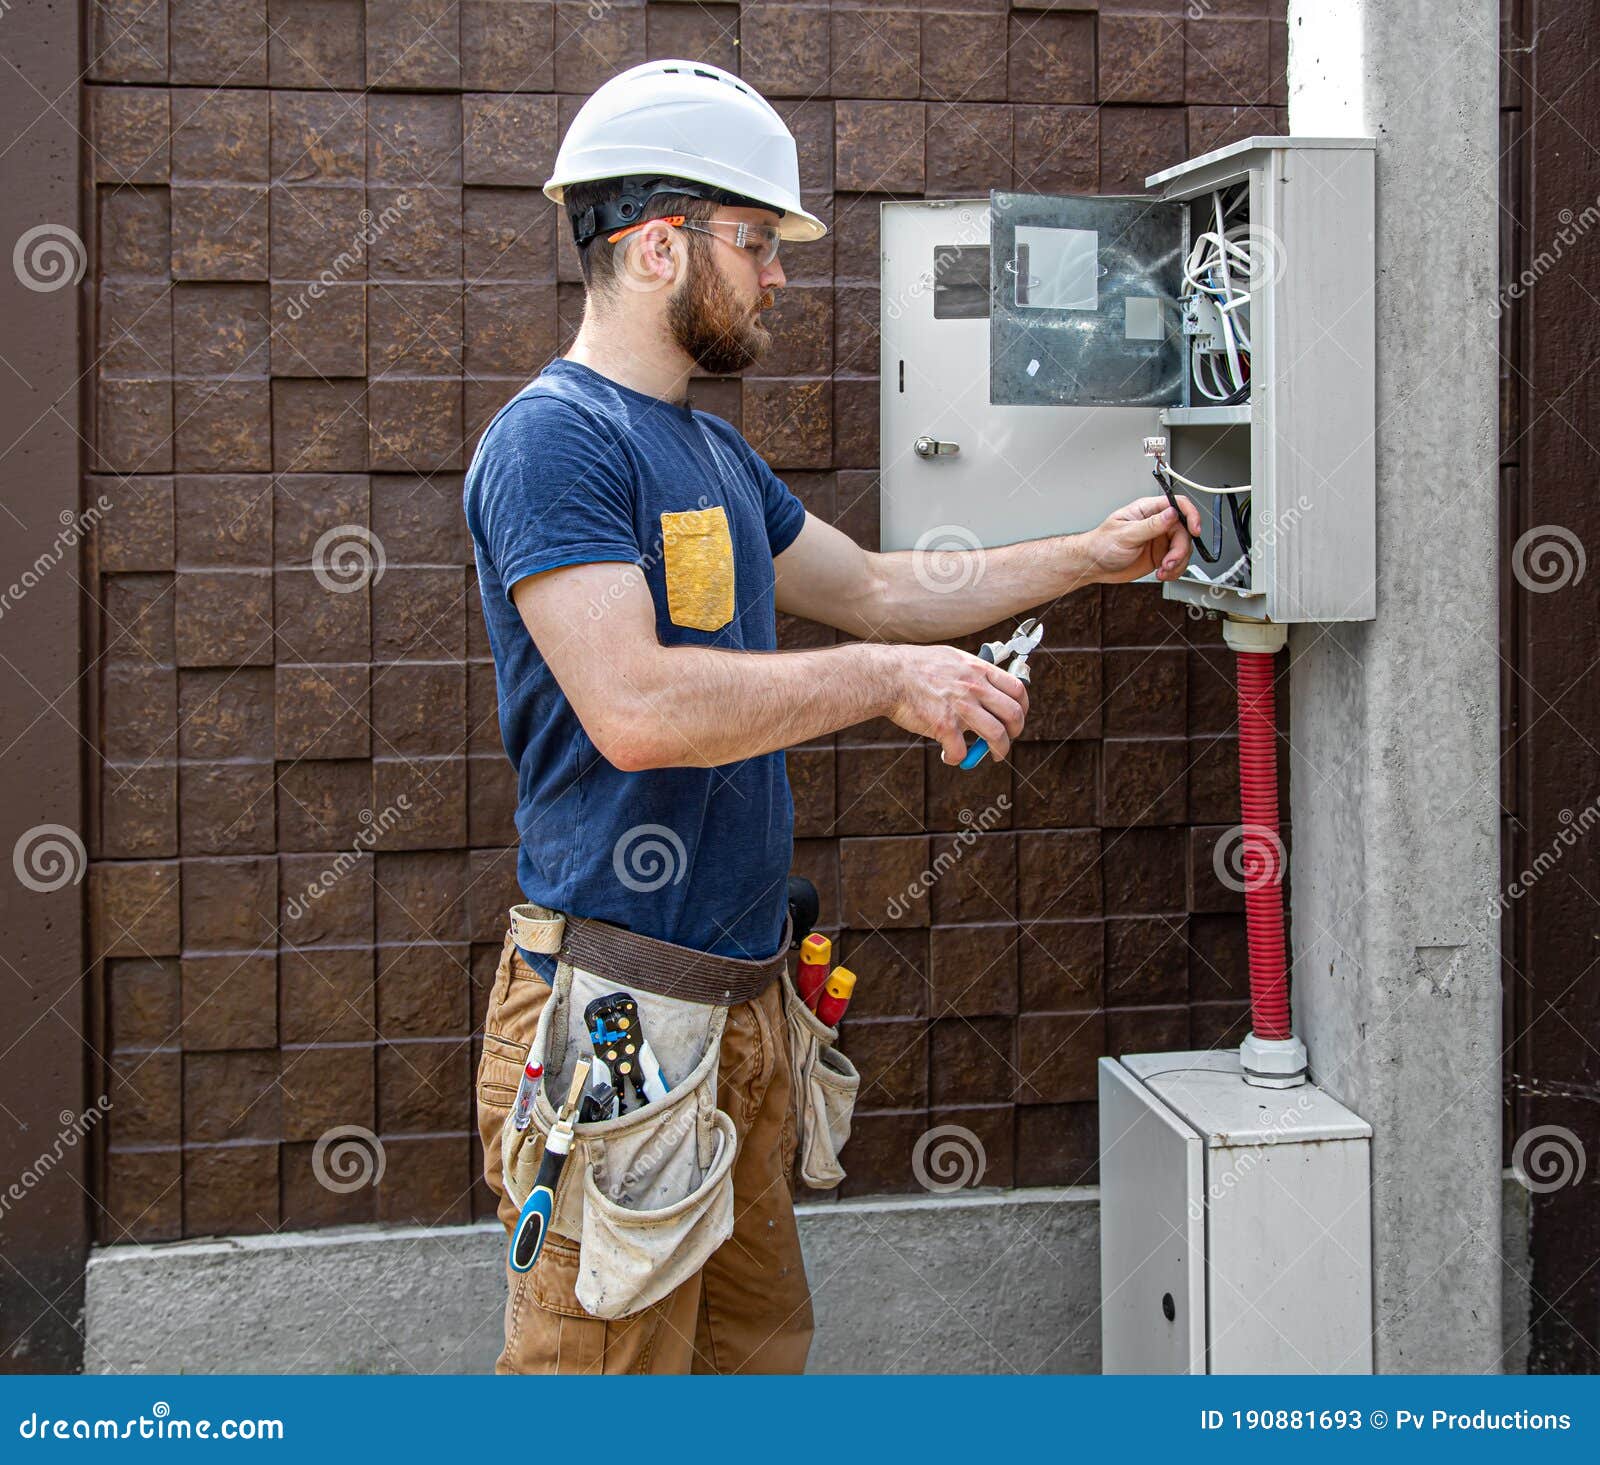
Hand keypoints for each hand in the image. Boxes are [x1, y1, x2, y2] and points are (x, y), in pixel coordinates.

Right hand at [886, 644, 1029, 765]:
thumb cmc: (914, 667)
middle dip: (1015, 733)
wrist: (888, 675)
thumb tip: (985, 687)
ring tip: (993, 756)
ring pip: (997, 736)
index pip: (1018, 689)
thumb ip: (971, 673)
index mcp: (978, 669)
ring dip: (999, 751)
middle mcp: (975, 687)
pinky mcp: (944, 725)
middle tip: (1006, 741)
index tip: (1017, 718)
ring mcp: (961, 706)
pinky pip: (962, 751)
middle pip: (1013, 715)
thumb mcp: (952, 658)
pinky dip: (958, 759)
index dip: (1023, 708)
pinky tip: (950, 756)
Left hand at [1087, 494, 1202, 583]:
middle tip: (1169, 562)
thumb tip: (1172, 514)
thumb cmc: (1101, 544)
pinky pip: (1177, 562)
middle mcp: (1157, 523)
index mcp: (1148, 510)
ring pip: (1183, 548)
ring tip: (1163, 571)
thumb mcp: (1126, 534)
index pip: (1178, 505)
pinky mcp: (1159, 555)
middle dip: (1180, 549)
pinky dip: (1174, 571)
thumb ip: (1150, 525)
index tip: (1195, 530)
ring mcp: (1159, 540)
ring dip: (1177, 563)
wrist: (1093, 565)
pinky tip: (1162, 574)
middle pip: (1184, 531)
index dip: (1191, 515)